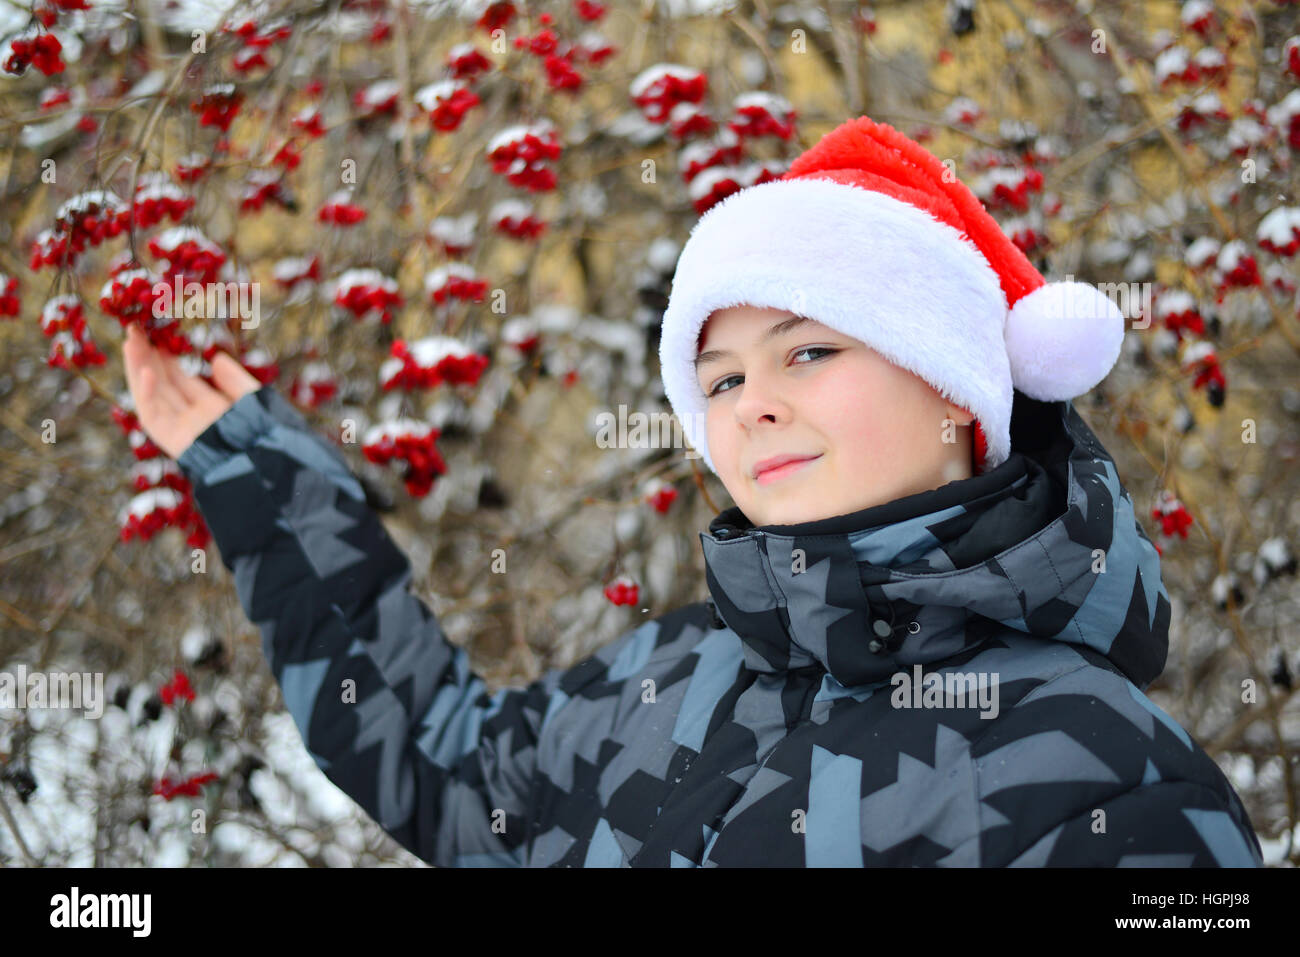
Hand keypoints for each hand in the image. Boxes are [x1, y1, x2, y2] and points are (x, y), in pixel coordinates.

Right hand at [121, 324, 262, 459]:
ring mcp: (181, 429)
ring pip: (152, 395)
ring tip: (131, 340)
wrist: (263, 460)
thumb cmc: (263, 431)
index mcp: (212, 410)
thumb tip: (217, 359)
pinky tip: (145, 370)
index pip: (183, 382)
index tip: (159, 337)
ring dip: (139, 368)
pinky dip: (147, 394)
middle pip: (163, 385)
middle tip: (136, 331)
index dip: (168, 360)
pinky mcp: (173, 440)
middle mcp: (193, 419)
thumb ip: (235, 380)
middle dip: (148, 359)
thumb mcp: (252, 398)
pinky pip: (153, 416)